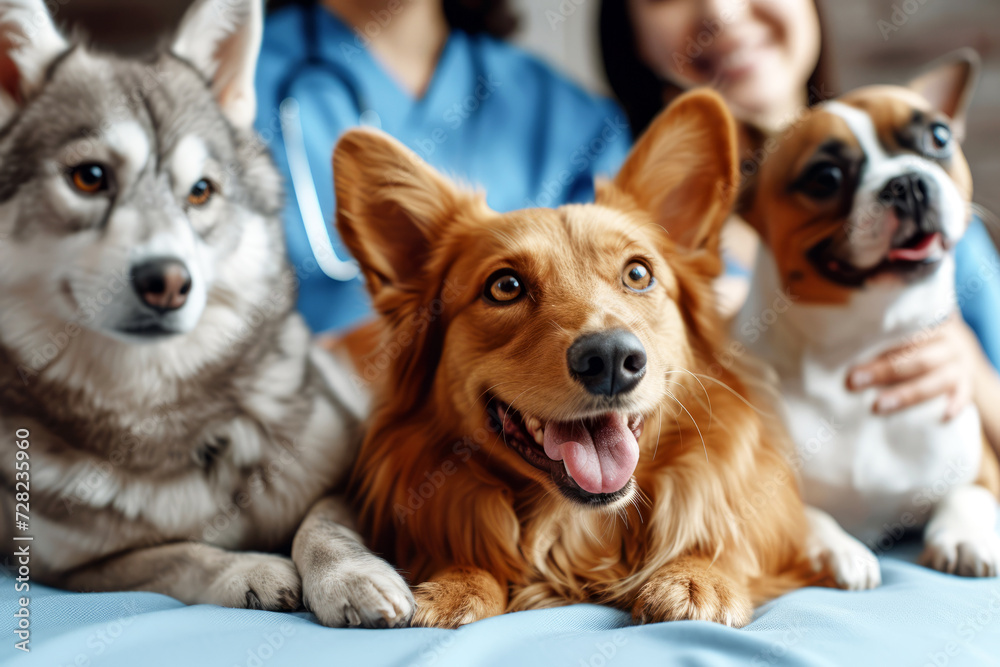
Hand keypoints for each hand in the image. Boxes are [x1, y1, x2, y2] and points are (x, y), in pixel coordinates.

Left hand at [846, 316, 979, 420]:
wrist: (958, 351)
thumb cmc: (915, 343)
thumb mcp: (904, 331)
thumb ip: (880, 334)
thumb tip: (831, 340)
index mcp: (927, 323)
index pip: (903, 330)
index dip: (878, 340)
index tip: (852, 349)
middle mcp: (947, 341)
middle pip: (915, 356)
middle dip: (884, 370)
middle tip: (854, 381)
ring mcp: (960, 363)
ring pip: (936, 378)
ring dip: (907, 394)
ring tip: (879, 406)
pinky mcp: (968, 384)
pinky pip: (965, 394)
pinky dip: (955, 404)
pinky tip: (942, 416)